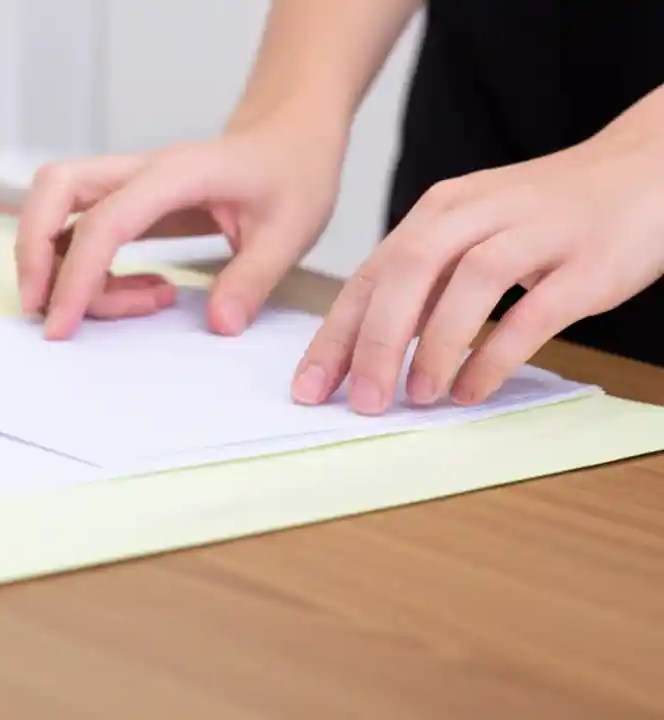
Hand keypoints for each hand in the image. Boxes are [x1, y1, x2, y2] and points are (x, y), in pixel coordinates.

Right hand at [14, 118, 345, 339]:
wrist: (289, 137)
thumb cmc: (291, 173)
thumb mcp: (291, 230)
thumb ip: (254, 278)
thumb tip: (220, 324)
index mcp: (176, 174)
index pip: (104, 222)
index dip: (76, 277)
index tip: (61, 326)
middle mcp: (140, 171)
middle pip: (52, 190)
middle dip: (33, 251)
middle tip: (43, 309)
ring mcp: (127, 182)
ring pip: (55, 208)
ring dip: (59, 263)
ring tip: (122, 306)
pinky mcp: (126, 200)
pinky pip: (83, 230)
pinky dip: (92, 268)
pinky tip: (144, 291)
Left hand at [293, 123, 663, 414]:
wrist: (648, 168)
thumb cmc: (547, 216)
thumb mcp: (474, 234)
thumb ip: (425, 283)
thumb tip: (367, 350)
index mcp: (441, 210)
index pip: (372, 274)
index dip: (336, 333)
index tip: (309, 386)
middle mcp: (480, 213)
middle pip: (408, 272)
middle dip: (374, 342)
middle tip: (360, 401)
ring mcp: (536, 233)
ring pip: (467, 284)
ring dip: (434, 346)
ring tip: (415, 398)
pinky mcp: (586, 262)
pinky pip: (533, 310)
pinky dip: (496, 353)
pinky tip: (472, 390)